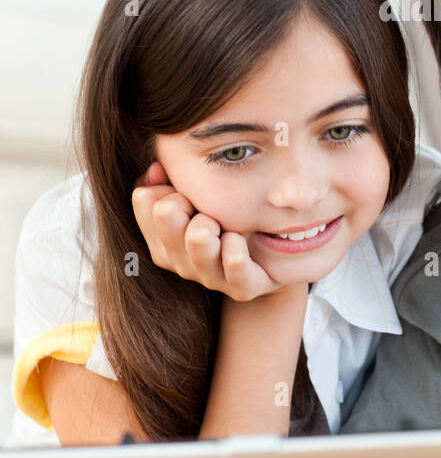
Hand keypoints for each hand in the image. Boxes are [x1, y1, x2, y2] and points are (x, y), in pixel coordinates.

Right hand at [131, 161, 286, 302]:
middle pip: (166, 213)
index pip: (146, 199)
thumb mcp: (200, 198)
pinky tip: (236, 241)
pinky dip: (235, 252)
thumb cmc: (234, 221)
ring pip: (198, 241)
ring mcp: (212, 277)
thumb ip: (172, 182)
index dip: (162, 186)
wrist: (277, 259)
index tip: (180, 188)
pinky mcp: (243, 288)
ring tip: (217, 224)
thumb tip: (156, 169)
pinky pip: (236, 270)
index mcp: (165, 238)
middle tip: (197, 204)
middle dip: (181, 201)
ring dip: (207, 225)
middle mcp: (183, 261)